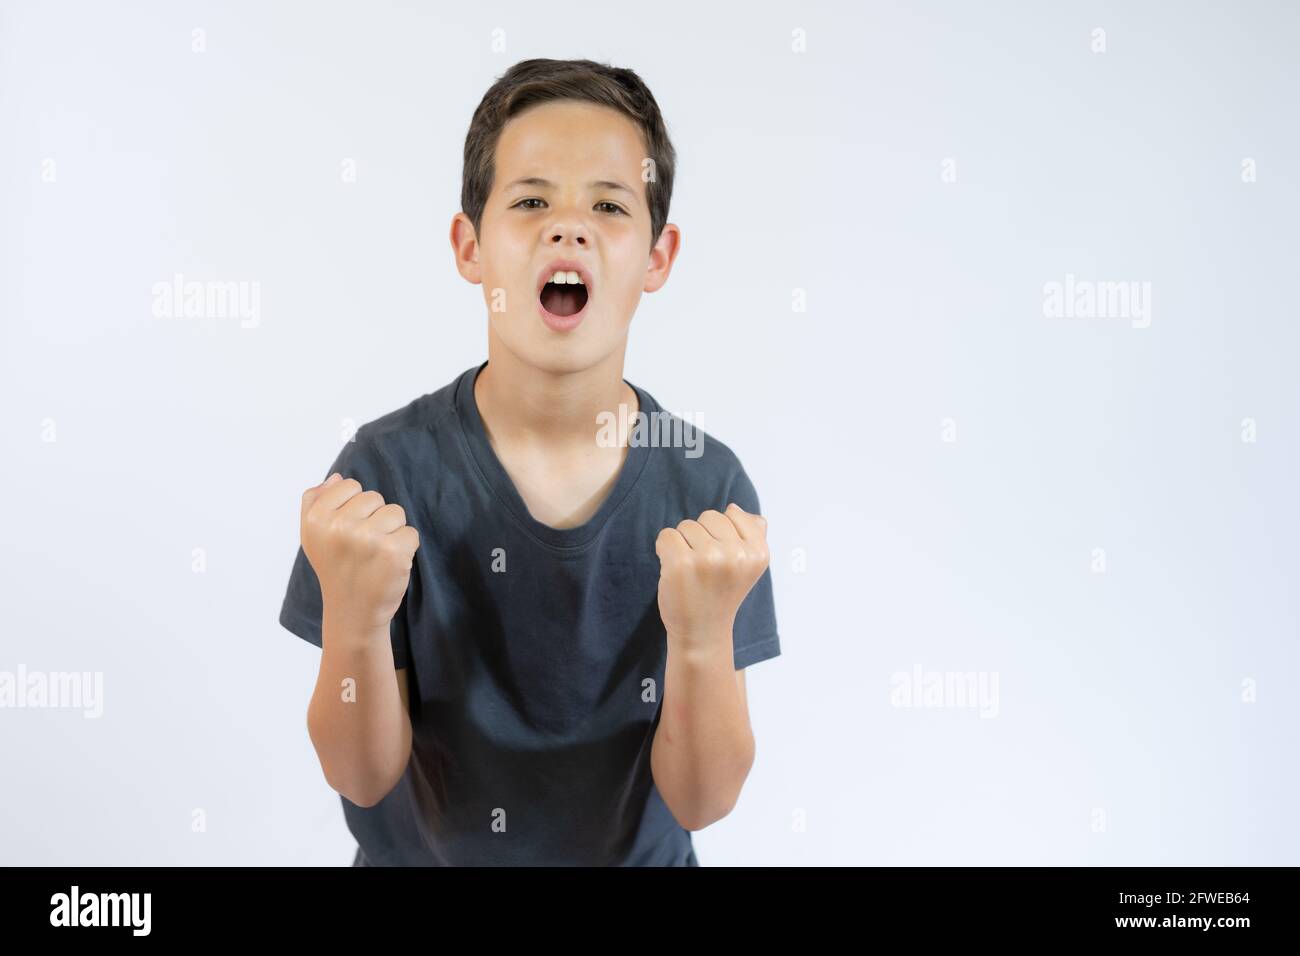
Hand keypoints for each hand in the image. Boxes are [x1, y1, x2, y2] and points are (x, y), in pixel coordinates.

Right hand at [300, 472, 419, 632]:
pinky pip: (411, 532)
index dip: (354, 507)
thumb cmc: (335, 568)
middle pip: (375, 498)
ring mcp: (367, 539)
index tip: (347, 531)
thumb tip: (337, 477)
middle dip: (374, 519)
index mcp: (317, 518)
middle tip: (363, 547)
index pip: (350, 485)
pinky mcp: (393, 552)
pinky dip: (406, 548)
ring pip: (396, 512)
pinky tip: (390, 564)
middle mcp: (339, 526)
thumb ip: (315, 502)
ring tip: (376, 555)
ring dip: (392, 532)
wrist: (352, 611)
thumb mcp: (313, 536)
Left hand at [654, 503, 769, 651]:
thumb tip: (734, 508)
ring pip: (687, 525)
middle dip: (701, 536)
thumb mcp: (748, 565)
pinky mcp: (681, 564)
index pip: (733, 514)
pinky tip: (674, 571)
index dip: (722, 534)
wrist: (702, 632)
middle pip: (709, 517)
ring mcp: (709, 558)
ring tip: (692, 572)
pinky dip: (664, 550)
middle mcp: (737, 555)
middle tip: (705, 567)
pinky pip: (666, 535)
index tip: (723, 559)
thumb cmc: (721, 594)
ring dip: (683, 545)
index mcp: (758, 552)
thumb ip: (751, 534)